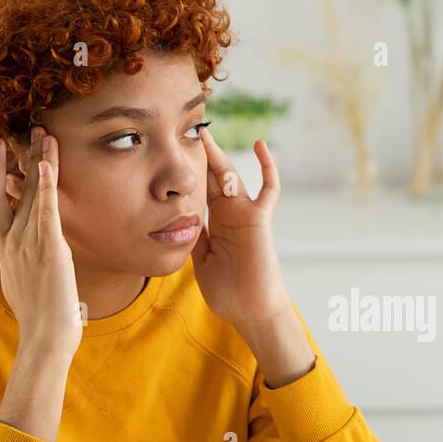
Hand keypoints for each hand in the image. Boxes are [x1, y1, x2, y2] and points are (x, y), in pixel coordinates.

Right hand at [0, 126, 81, 360]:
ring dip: (36, 161)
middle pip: (6, 192)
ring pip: (31, 193)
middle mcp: (12, 242)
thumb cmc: (38, 318)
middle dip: (6, 162)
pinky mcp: (49, 247)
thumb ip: (5, 255)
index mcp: (6, 250)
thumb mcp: (14, 284)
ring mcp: (28, 243)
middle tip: (7, 135)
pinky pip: (48, 209)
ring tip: (40, 134)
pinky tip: (47, 163)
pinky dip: (48, 185)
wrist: (45, 338)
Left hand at [191, 127, 291, 326]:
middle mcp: (230, 214)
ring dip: (218, 156)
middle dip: (200, 155)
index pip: (200, 190)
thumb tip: (175, 219)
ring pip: (232, 177)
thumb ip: (193, 239)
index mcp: (216, 224)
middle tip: (184, 131)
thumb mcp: (200, 261)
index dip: (189, 171)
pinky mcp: (260, 218)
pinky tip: (260, 146)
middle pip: (212, 177)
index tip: (174, 152)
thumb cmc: (229, 293)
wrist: (250, 311)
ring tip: (204, 133)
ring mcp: (245, 214)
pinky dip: (268, 167)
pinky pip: (268, 189)